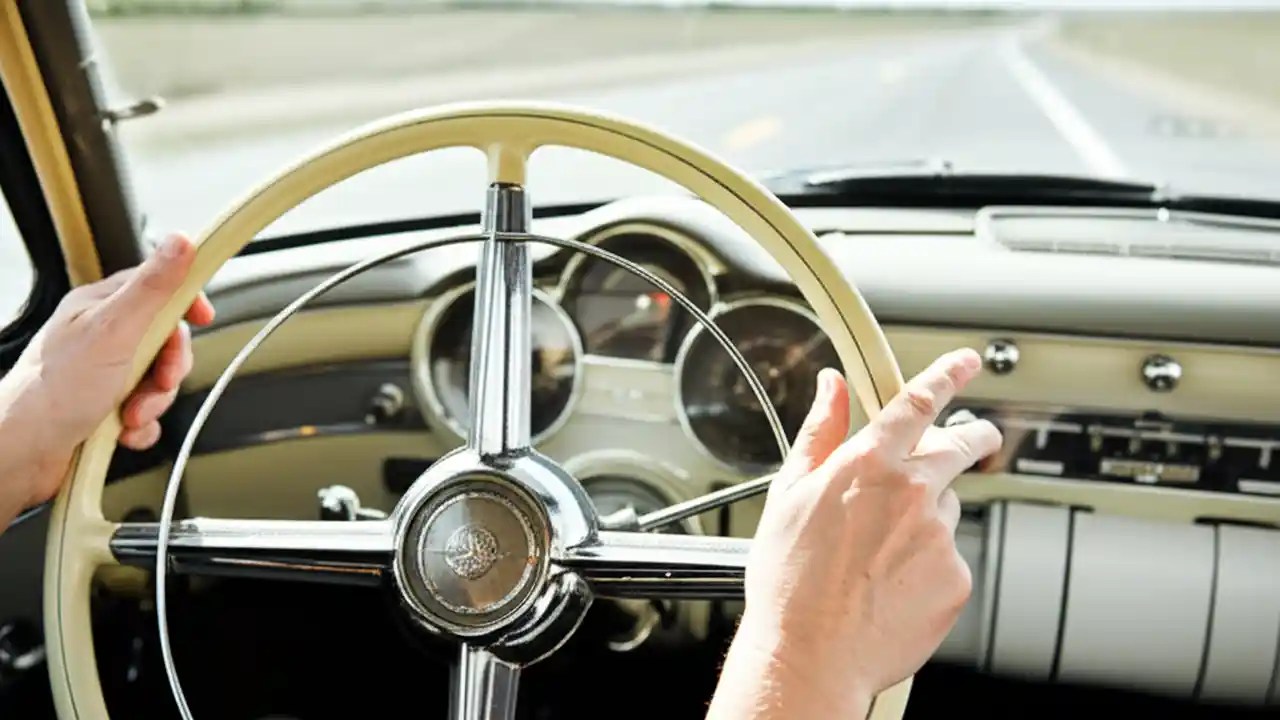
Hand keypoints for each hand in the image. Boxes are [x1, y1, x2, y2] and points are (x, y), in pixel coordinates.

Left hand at [0, 233, 212, 508]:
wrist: (23, 452)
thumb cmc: (52, 391)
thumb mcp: (115, 329)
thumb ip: (152, 288)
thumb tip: (181, 243)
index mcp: (100, 308)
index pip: (157, 288)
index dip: (185, 302)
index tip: (204, 316)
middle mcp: (102, 338)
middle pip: (166, 342)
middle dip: (169, 369)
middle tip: (158, 380)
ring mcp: (105, 374)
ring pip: (159, 381)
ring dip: (154, 402)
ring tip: (131, 413)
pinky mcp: (107, 408)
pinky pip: (148, 413)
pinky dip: (143, 426)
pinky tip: (124, 430)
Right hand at [710, 349, 1001, 717]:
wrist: (810, 654)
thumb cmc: (789, 580)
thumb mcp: (789, 493)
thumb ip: (820, 432)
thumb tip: (830, 387)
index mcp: (868, 464)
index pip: (918, 403)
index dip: (949, 374)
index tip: (968, 361)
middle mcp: (912, 492)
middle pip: (961, 447)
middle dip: (974, 438)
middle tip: (974, 441)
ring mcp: (939, 536)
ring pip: (946, 508)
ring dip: (927, 516)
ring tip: (881, 553)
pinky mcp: (956, 577)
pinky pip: (949, 557)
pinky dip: (928, 564)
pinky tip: (892, 583)